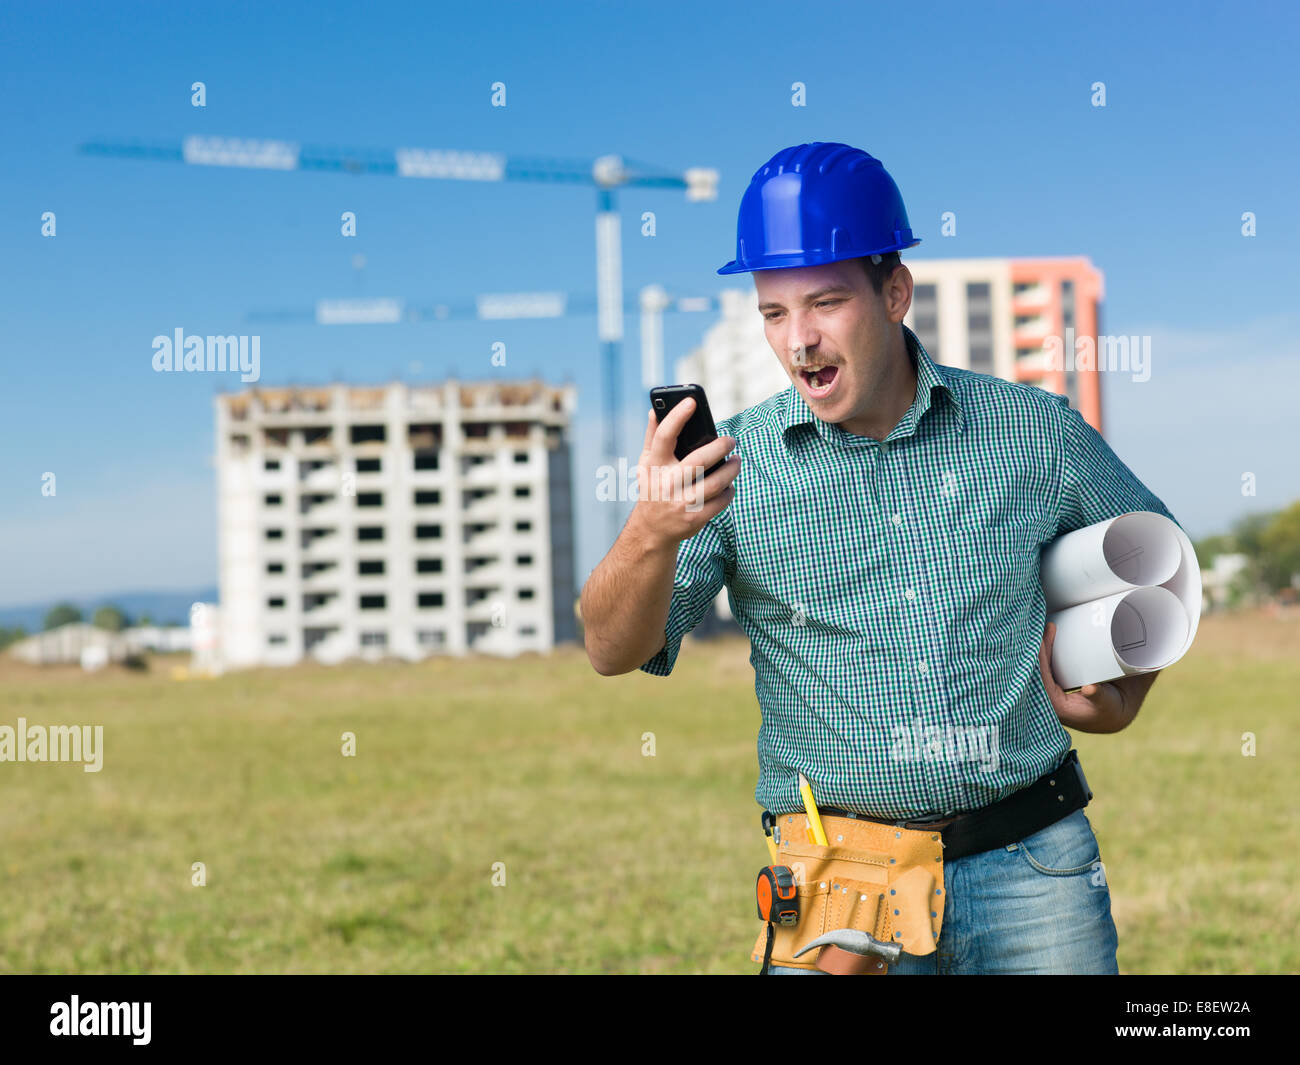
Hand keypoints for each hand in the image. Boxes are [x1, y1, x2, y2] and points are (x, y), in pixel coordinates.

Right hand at [630, 400, 739, 548]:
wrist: (651, 530)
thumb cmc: (653, 489)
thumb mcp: (646, 465)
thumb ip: (652, 437)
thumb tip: (655, 409)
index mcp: (654, 466)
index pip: (664, 437)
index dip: (677, 417)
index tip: (691, 402)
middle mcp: (667, 484)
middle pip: (699, 460)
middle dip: (720, 447)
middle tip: (731, 440)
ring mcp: (681, 503)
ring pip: (716, 482)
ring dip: (732, 469)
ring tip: (736, 461)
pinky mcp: (695, 518)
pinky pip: (721, 500)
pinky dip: (729, 490)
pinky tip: (729, 484)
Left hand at [1038, 622, 1138, 733]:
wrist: (1113, 715)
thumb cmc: (1109, 710)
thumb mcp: (1106, 704)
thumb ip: (1098, 696)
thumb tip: (1089, 689)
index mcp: (1055, 706)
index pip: (1041, 678)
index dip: (1039, 659)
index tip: (1041, 640)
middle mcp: (1048, 698)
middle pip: (1037, 669)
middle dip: (1040, 648)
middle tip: (1044, 627)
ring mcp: (1051, 690)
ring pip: (1041, 666)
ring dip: (1043, 647)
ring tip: (1048, 627)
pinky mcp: (1056, 683)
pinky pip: (1047, 665)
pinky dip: (1048, 651)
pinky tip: (1048, 636)